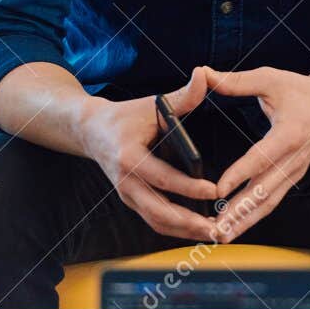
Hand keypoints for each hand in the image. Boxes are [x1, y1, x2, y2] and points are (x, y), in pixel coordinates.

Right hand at [78, 67, 219, 242]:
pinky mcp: (131, 201)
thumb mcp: (152, 105)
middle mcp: (125, 181)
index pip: (163, 177)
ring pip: (156, 221)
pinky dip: (175, 228)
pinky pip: (154, 220)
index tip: (214, 190)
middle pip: (158, 211)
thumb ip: (181, 96)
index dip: (189, 186)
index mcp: (129, 157)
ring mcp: (126, 195)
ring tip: (213, 233)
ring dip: (184, 231)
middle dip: (188, 222)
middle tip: (217, 227)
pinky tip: (197, 229)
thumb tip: (204, 75)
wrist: (91, 130)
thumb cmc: (126, 116)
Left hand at [205, 66, 309, 242]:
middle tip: (215, 228)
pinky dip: (254, 216)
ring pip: (268, 202)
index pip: (261, 158)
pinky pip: (272, 200)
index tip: (219, 190)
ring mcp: (295, 171)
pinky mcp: (292, 178)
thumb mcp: (270, 79)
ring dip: (245, 220)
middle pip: (264, 190)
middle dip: (239, 212)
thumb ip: (237, 81)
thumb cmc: (300, 90)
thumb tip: (204, 74)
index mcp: (288, 133)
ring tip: (221, 235)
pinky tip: (235, 226)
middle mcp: (293, 159)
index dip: (240, 174)